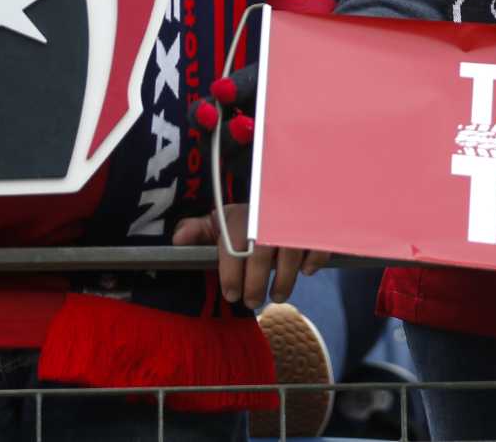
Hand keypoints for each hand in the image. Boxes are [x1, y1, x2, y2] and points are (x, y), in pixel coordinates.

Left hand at [172, 205, 330, 311]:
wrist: (286, 193)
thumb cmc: (250, 217)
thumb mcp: (223, 220)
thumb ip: (200, 230)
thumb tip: (177, 239)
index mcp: (243, 215)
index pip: (234, 244)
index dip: (231, 273)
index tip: (231, 294)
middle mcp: (269, 216)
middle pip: (262, 253)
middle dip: (256, 283)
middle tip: (253, 302)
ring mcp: (295, 220)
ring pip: (291, 253)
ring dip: (285, 280)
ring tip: (278, 296)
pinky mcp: (317, 225)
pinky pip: (318, 245)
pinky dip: (313, 261)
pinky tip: (305, 271)